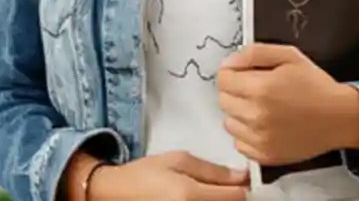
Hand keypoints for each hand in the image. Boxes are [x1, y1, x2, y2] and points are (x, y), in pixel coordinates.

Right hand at [89, 151, 247, 200]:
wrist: (116, 194)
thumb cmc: (144, 174)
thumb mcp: (178, 161)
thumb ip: (212, 171)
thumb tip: (242, 177)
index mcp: (190, 195)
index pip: (237, 197)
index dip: (243, 187)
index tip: (241, 182)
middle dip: (229, 198)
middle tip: (220, 189)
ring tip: (204, 195)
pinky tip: (198, 200)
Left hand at [216, 43, 358, 164]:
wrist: (340, 117)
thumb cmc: (316, 86)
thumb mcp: (288, 56)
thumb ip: (254, 53)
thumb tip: (229, 62)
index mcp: (260, 89)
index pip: (222, 79)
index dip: (233, 73)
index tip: (244, 74)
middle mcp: (257, 116)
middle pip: (223, 100)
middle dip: (236, 92)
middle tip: (257, 90)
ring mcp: (260, 138)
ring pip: (229, 122)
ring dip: (240, 114)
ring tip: (263, 108)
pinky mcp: (265, 155)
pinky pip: (239, 143)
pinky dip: (247, 134)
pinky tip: (265, 125)